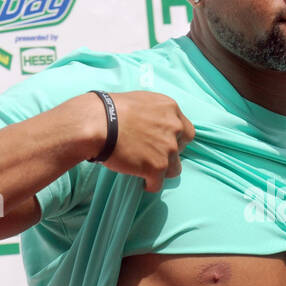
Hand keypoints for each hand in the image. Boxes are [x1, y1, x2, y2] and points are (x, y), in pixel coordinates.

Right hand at [80, 90, 194, 191]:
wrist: (99, 123)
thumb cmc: (111, 110)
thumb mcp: (141, 101)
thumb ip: (155, 113)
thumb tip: (154, 124)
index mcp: (171, 109)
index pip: (186, 131)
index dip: (176, 139)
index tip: (164, 143)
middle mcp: (174, 128)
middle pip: (181, 150)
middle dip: (169, 154)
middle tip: (152, 155)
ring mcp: (167, 149)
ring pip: (173, 169)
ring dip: (161, 170)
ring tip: (146, 170)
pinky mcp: (157, 167)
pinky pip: (158, 184)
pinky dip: (150, 184)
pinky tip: (141, 181)